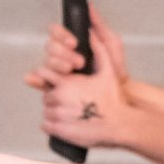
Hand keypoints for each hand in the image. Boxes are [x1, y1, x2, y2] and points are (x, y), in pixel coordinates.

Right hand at [25, 2, 131, 93]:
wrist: (118, 92)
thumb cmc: (115, 69)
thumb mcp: (111, 43)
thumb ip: (99, 25)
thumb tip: (90, 7)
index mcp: (73, 43)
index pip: (56, 31)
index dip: (62, 35)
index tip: (74, 43)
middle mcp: (62, 54)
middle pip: (50, 46)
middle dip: (63, 53)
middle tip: (79, 62)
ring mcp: (58, 70)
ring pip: (46, 61)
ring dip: (57, 65)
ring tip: (71, 71)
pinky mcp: (54, 84)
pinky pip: (40, 79)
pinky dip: (36, 78)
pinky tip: (37, 79)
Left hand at [38, 22, 132, 149]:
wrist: (119, 125)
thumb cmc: (114, 99)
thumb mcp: (109, 71)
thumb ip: (99, 50)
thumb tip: (91, 32)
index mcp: (67, 82)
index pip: (43, 73)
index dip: (48, 77)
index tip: (55, 82)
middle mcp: (59, 97)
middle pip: (45, 94)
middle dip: (54, 97)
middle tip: (67, 101)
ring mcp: (58, 115)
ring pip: (45, 110)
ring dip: (53, 111)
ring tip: (68, 114)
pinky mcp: (59, 130)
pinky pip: (45, 126)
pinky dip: (51, 125)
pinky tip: (64, 124)